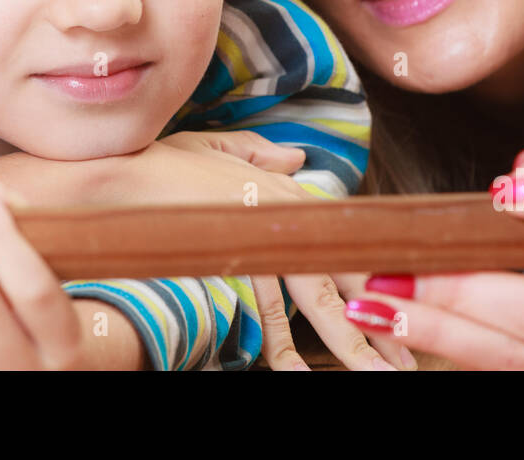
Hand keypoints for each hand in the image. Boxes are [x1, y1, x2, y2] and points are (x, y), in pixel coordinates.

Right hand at [104, 132, 414, 368]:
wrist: (117, 172)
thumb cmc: (162, 162)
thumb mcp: (217, 148)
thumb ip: (259, 156)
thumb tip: (295, 160)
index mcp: (285, 194)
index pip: (341, 241)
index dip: (374, 276)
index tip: (405, 305)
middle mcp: (282, 214)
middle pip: (341, 277)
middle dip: (376, 325)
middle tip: (406, 364)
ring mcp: (259, 236)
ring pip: (313, 300)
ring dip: (346, 344)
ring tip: (373, 376)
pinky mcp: (233, 256)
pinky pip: (264, 309)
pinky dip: (281, 343)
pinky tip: (297, 373)